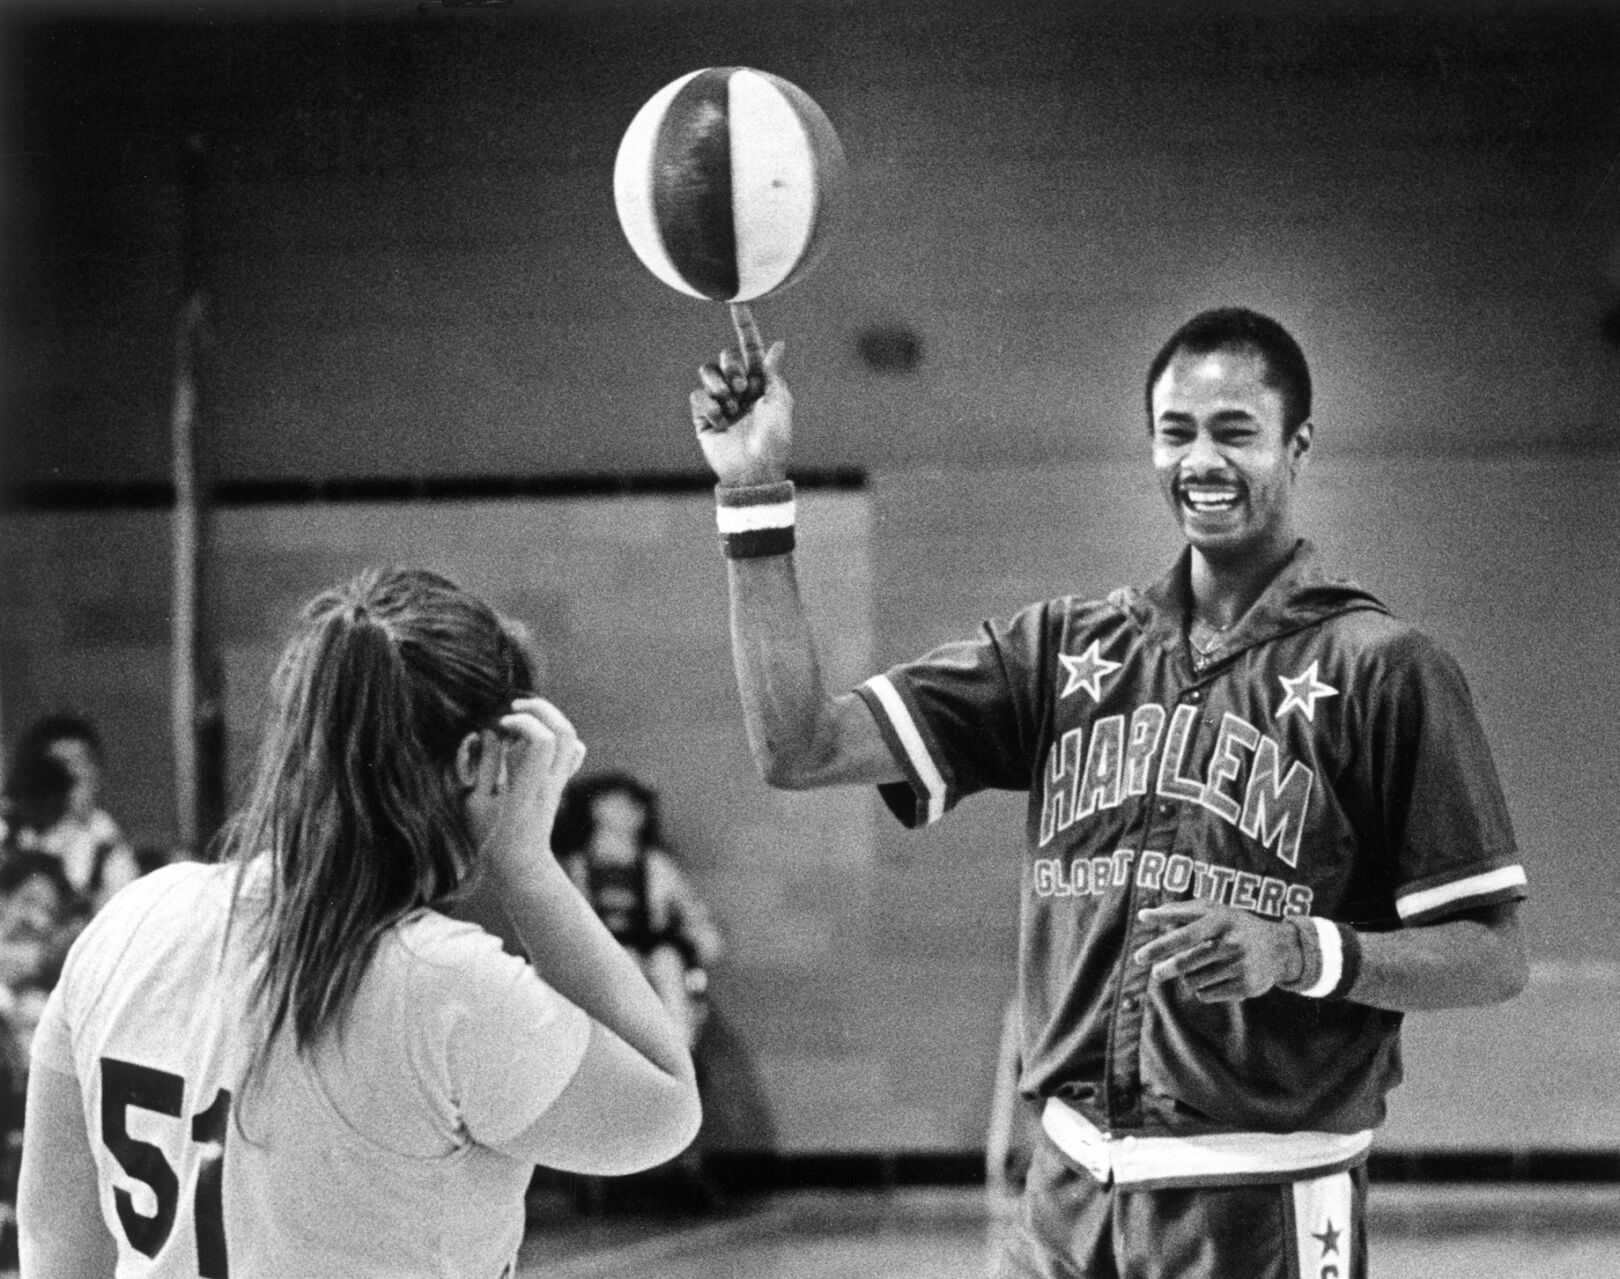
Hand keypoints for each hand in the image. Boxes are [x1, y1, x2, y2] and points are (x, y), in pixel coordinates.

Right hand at [463, 696, 586, 886]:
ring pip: (571, 739)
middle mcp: (549, 784)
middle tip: (513, 707)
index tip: (499, 725)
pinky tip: (534, 736)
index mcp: (526, 790)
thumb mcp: (473, 804)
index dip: (522, 723)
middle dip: (540, 709)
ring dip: (550, 717)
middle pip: (564, 732)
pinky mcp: (561, 782)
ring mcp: (559, 783)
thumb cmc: (488, 837)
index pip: (541, 743)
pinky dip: (558, 736)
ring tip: (523, 714)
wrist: (519, 864)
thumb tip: (487, 732)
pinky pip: (573, 752)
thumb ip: (481, 767)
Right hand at [690, 303, 792, 486]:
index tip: (738, 302)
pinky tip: (721, 423)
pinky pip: (698, 395)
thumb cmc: (775, 437)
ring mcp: (720, 400)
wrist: (754, 467)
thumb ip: (773, 371)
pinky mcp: (703, 415)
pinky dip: (710, 407)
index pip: (750, 347)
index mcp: (761, 382)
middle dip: (733, 367)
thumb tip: (779, 344)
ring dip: (720, 386)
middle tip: (743, 390)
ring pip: (708, 371)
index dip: (744, 326)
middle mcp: (739, 388)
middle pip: (726, 356)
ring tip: (731, 407)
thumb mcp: (780, 400)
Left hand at [1132, 899, 1302, 1001]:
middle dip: (1165, 970)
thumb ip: (1177, 911)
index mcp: (1221, 919)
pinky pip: (1207, 994)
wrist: (1278, 947)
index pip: (1185, 935)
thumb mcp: (1212, 910)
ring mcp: (1240, 965)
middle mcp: (1232, 942)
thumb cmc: (1233, 925)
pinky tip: (1213, 979)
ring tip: (1198, 968)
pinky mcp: (1246, 986)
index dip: (1160, 945)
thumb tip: (1143, 915)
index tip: (1139, 956)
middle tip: (1155, 973)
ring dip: (1187, 978)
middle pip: (1187, 963)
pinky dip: (1202, 989)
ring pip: (1194, 980)